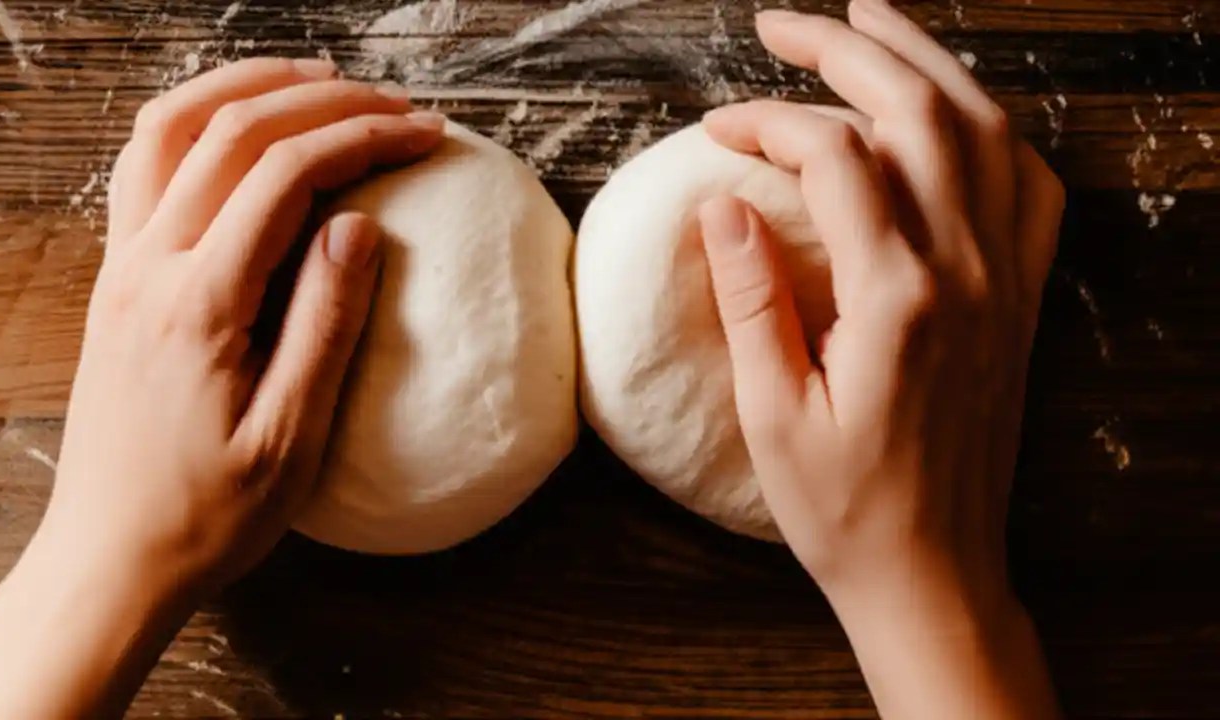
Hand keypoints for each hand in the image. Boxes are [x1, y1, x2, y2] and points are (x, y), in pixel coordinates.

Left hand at [0, 58, 444, 719]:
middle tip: (395, 102)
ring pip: (171, 129)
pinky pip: (145, 167)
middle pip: (232, 132)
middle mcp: (149, 268)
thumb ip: (325, 326)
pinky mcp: (116, 281)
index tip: (426, 134)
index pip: (287, 175)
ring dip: (247, 88)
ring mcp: (123, 268)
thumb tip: (359, 227)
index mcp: (200, 305)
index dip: (365, 137)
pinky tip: (242, 131)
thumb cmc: (209, 515)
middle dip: (323, 99)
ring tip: (317, 79)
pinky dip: (198, 123)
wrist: (111, 557)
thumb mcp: (290, 439)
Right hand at [698, 2, 1063, 717]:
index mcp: (896, 299)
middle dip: (847, 49)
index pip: (835, 159)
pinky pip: (1029, 185)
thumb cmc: (844, 508)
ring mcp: (1004, 281)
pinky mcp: (1019, 299)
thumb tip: (723, 204)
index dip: (768, 125)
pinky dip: (993, 130)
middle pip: (918, 113)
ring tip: (870, 19)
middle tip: (785, 23)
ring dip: (926, 62)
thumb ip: (751, 298)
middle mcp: (965, 273)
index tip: (717, 131)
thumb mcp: (772, 414)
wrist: (934, 570)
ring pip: (985, 130)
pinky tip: (953, 115)